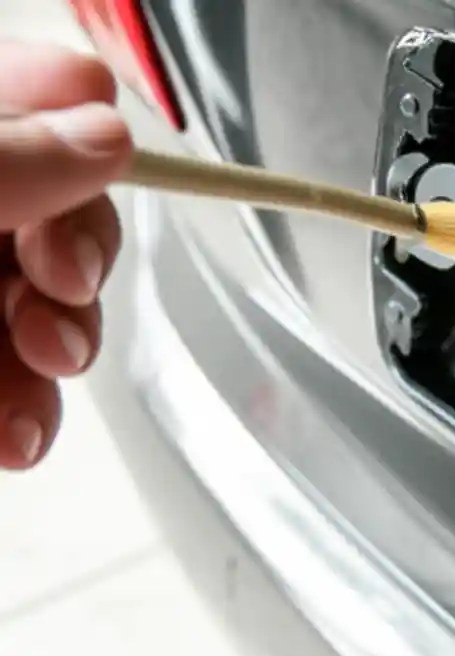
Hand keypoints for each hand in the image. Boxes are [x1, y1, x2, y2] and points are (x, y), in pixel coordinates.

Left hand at [0, 40, 132, 468]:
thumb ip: (7, 160)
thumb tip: (104, 136)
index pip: (24, 87)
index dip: (71, 108)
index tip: (108, 152)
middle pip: (48, 201)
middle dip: (71, 261)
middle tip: (63, 295)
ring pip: (34, 299)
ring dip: (58, 348)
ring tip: (43, 386)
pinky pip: (7, 368)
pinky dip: (22, 405)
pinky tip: (19, 434)